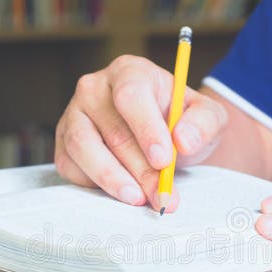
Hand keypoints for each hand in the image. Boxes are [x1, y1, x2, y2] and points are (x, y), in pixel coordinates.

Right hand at [54, 55, 227, 210]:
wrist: (161, 138)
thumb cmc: (179, 122)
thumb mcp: (207, 118)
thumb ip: (204, 123)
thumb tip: (184, 140)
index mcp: (130, 72)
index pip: (131, 96)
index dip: (146, 129)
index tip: (164, 160)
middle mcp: (94, 88)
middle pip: (112, 132)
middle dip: (140, 170)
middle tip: (162, 195)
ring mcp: (74, 115)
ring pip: (83, 149)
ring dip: (113, 180)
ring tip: (139, 199)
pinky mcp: (64, 142)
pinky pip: (71, 167)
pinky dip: (94, 185)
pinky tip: (119, 190)